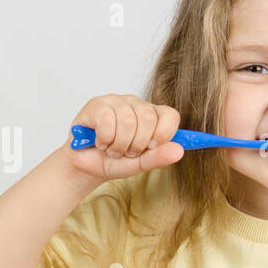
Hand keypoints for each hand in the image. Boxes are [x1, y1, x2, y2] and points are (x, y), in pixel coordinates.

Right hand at [67, 94, 184, 179]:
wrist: (87, 166)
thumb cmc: (114, 161)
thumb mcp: (140, 164)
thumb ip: (159, 157)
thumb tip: (179, 150)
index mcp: (152, 116)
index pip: (170, 115)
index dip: (162, 134)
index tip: (150, 148)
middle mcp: (136, 104)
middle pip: (148, 119)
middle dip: (136, 145)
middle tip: (127, 152)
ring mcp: (116, 101)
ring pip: (127, 121)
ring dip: (118, 145)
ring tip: (112, 149)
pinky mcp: (97, 104)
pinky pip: (107, 121)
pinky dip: (104, 140)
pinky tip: (100, 142)